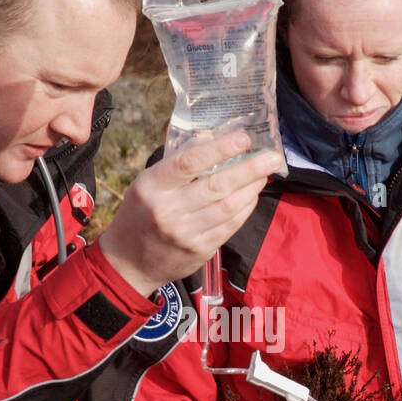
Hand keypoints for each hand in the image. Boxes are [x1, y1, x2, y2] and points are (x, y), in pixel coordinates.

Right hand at [98, 129, 278, 296]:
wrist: (129, 263)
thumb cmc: (140, 214)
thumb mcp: (148, 183)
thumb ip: (178, 163)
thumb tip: (211, 138)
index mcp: (152, 187)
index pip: (189, 162)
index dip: (220, 149)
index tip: (244, 138)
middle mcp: (168, 210)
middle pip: (217, 186)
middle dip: (250, 169)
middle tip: (272, 157)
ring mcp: (186, 233)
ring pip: (229, 207)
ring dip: (252, 188)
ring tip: (265, 173)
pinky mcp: (200, 250)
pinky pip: (231, 226)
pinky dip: (246, 208)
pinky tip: (252, 195)